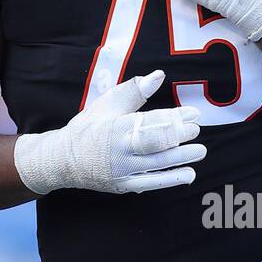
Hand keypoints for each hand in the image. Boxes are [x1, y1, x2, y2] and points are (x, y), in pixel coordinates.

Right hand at [13, 70, 205, 195]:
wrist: (61, 160)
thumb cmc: (88, 128)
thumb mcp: (107, 105)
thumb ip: (134, 92)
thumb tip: (158, 76)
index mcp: (116, 127)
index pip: (152, 121)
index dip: (176, 118)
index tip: (194, 115)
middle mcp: (120, 151)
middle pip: (157, 143)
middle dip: (180, 136)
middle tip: (197, 130)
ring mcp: (122, 171)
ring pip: (158, 164)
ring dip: (182, 158)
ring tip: (200, 151)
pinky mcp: (123, 185)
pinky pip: (152, 183)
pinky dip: (172, 179)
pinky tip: (189, 174)